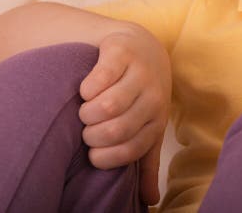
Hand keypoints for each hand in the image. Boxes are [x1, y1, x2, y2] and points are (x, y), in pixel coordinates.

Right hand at [78, 28, 171, 205]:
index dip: (105, 157)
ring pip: (108, 105)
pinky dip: (87, 88)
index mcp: (158, 117)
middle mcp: (154, 94)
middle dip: (93, 135)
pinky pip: (100, 78)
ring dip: (87, 113)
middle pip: (117, 128)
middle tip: (87, 130)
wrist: (141, 45)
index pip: (131, 149)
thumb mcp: (146, 124)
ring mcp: (140, 71)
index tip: (92, 155)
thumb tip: (150, 201)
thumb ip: (144, 160)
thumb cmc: (140, 93)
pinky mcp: (122, 50)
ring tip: (84, 112)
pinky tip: (85, 89)